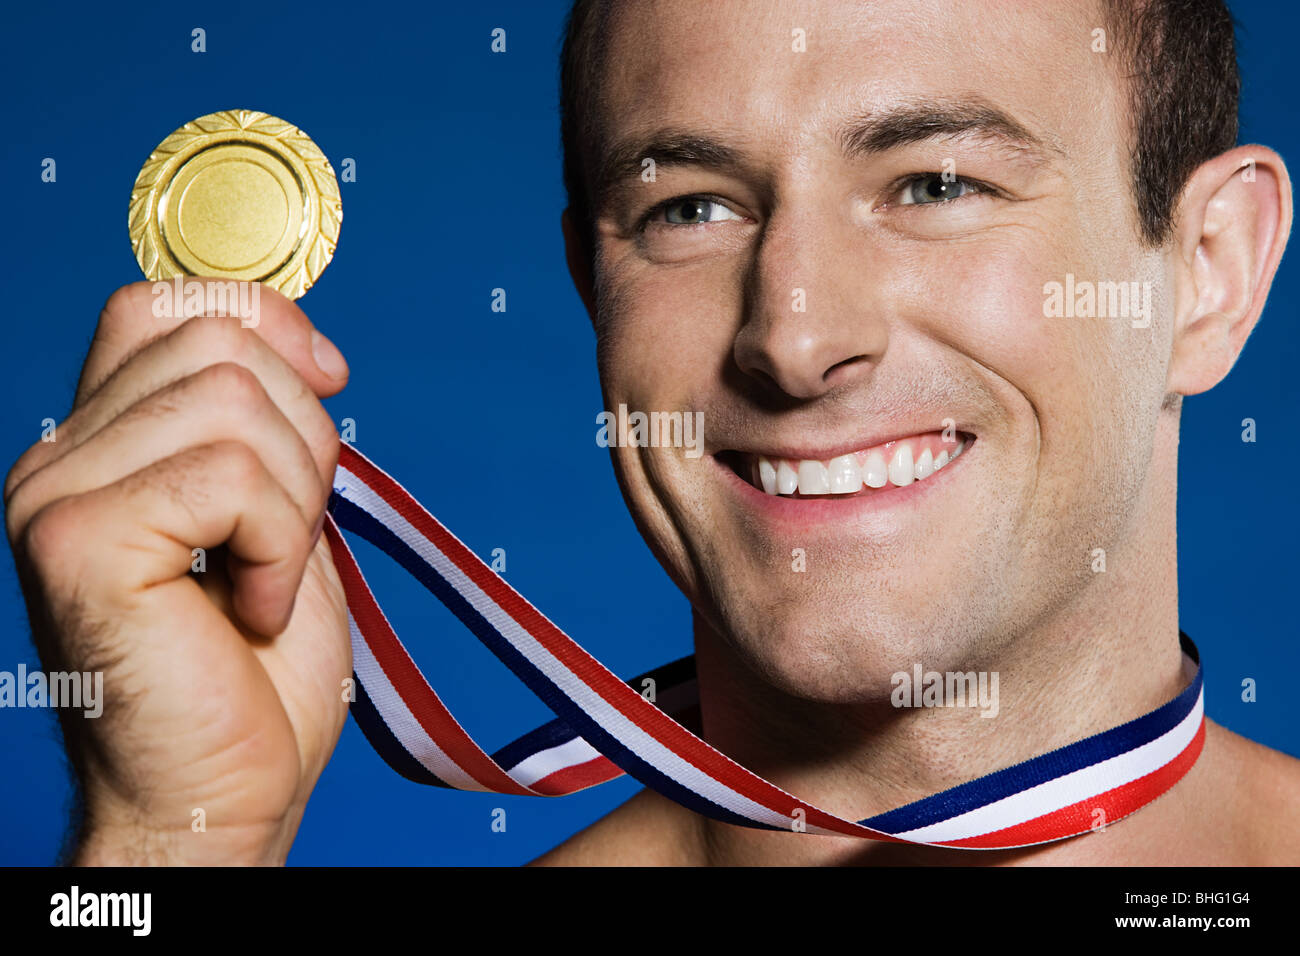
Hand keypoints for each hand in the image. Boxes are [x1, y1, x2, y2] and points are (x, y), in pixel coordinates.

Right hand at [5, 281, 351, 863]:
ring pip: (233, 402)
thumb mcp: (276, 516)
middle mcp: (60, 457)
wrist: (222, 791)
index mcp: (103, 442)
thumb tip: (304, 344)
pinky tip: (252, 607)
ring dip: (295, 501)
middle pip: (219, 340)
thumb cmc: (252, 671)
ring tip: (266, 578)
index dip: (266, 319)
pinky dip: (277, 544)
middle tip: (290, 532)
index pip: (167, 303)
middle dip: (304, 433)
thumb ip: (264, 426)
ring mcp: (56, 495)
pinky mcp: (79, 542)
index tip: (330, 383)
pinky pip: (229, 477)